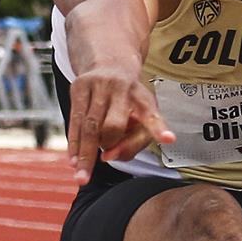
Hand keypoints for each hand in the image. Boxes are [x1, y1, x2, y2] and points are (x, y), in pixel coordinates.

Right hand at [65, 68, 174, 185]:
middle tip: (106, 159)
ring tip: (81, 178)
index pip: (152, 115)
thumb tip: (107, 157)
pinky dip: (74, 143)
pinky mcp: (79, 87)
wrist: (109, 62)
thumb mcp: (140, 115)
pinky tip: (73, 161)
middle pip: (114, 125)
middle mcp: (121, 88)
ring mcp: (98, 85)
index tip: (168, 139)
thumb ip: (132, 142)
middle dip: (109, 145)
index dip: (158, 129)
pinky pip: (74, 121)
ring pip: (89, 125)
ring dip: (85, 154)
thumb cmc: (130, 98)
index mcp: (143, 97)